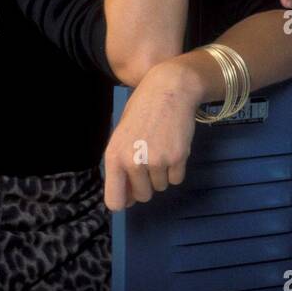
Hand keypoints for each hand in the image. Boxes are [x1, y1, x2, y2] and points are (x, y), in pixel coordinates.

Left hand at [102, 61, 201, 210]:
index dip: (124, 200)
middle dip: (147, 184)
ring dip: (162, 174)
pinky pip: (176, 180)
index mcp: (114, 156)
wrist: (169, 89)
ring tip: (161, 148)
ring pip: (161, 187)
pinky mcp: (177, 158)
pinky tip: (173, 147)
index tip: (130, 194)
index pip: (115, 201)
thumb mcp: (122, 136)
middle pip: (142, 196)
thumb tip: (127, 200)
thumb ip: (121, 166)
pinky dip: (176, 169)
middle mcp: (133, 162)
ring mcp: (156, 161)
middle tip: (150, 160)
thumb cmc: (142, 110)